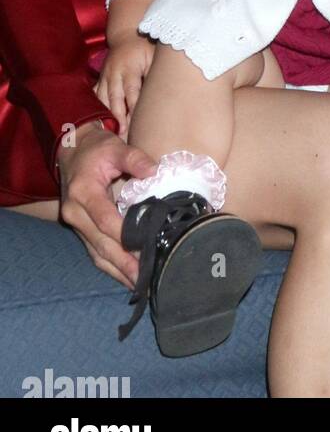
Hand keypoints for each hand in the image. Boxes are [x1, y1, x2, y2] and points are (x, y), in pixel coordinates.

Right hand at [57, 123, 157, 289]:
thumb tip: (155, 171)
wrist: (72, 150)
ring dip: (117, 270)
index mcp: (83, 192)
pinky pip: (94, 251)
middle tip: (146, 277)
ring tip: (140, 284)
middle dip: (124, 262)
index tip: (145, 246)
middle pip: (100, 243)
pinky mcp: (80, 229)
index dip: (125, 234)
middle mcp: (75, 212)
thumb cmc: (97, 149)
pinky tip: (125, 276)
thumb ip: (135, 158)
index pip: (105, 219)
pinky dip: (110, 265)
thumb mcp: (116, 147)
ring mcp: (75, 224)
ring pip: (96, 253)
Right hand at [95, 37, 155, 137]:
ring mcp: (105, 76)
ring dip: (106, 117)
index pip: (132, 92)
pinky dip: (96, 110)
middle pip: (115, 99)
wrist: (127, 34)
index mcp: (129, 66)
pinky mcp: (100, 79)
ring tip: (111, 134)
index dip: (134, 109)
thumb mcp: (154, 56)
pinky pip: (96, 97)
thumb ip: (154, 75)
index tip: (138, 125)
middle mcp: (114, 72)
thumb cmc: (146, 48)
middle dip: (118, 118)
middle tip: (122, 135)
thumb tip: (163, 94)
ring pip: (103, 100)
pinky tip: (99, 124)